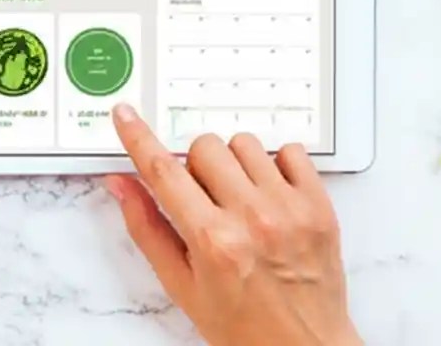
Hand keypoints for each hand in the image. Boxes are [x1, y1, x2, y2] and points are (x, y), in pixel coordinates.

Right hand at [105, 105, 360, 345]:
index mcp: (212, 242)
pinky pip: (290, 151)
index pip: (164, 171)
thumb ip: (147, 228)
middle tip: (202, 197)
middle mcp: (252, 219)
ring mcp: (289, 208)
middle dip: (195, 165)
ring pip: (245, 143)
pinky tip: (269, 194)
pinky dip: (275, 165)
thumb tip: (121, 184)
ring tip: (239, 199)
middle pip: (205, 147)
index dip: (138, 137)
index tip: (126, 115)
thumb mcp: (181, 285)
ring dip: (233, 163)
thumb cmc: (242, 327)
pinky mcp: (318, 204)